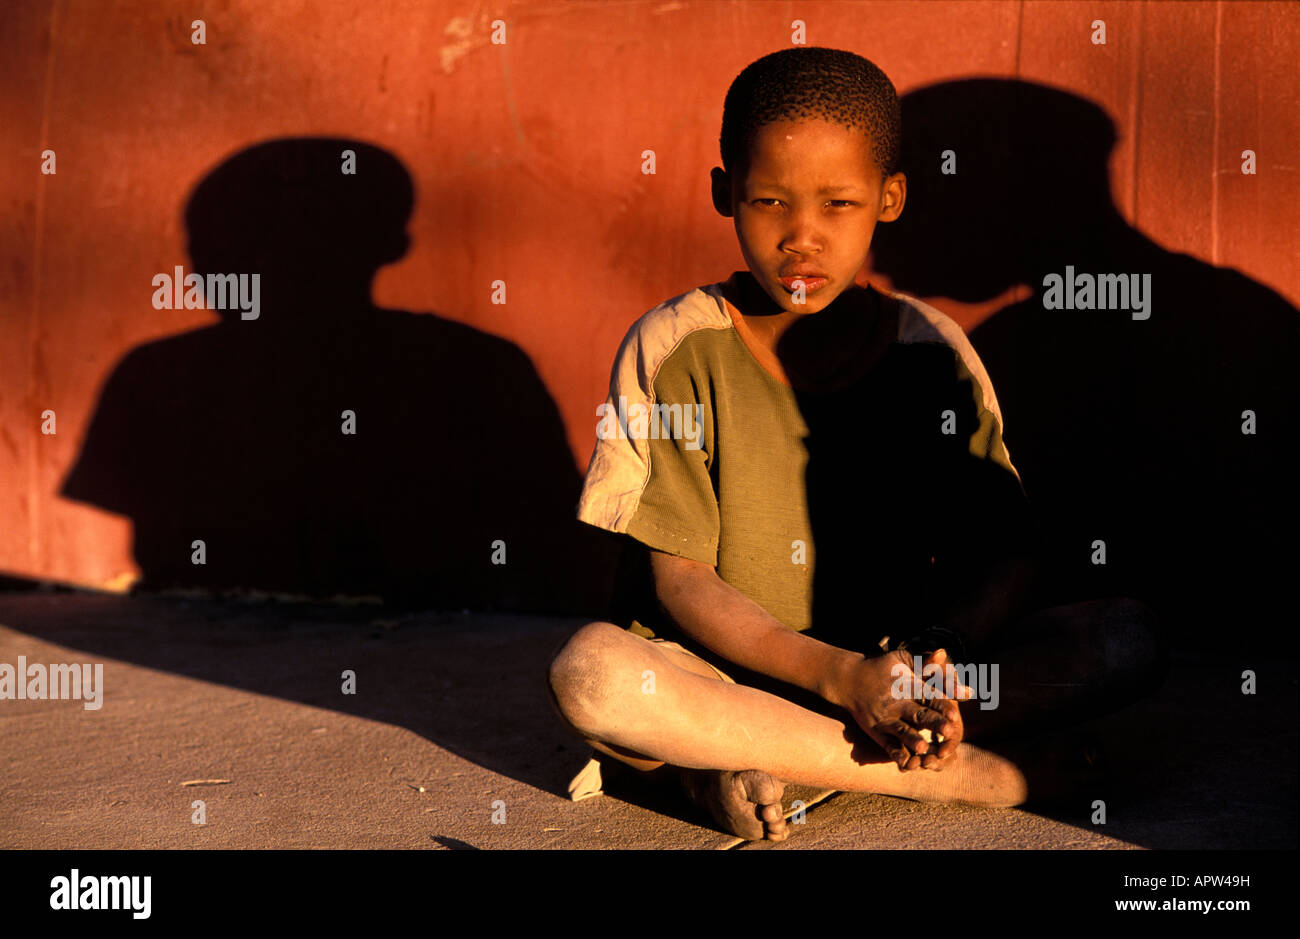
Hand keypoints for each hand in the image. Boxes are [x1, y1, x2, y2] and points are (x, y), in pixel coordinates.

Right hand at [838, 647, 971, 771]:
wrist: (847, 679)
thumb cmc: (881, 668)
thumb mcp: (901, 659)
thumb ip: (924, 660)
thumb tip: (942, 652)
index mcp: (907, 684)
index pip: (930, 691)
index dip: (946, 698)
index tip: (962, 702)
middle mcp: (897, 702)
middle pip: (919, 714)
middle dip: (934, 722)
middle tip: (950, 730)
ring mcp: (885, 718)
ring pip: (903, 731)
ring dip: (914, 740)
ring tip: (925, 748)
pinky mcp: (876, 731)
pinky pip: (887, 744)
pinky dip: (896, 754)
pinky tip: (906, 763)